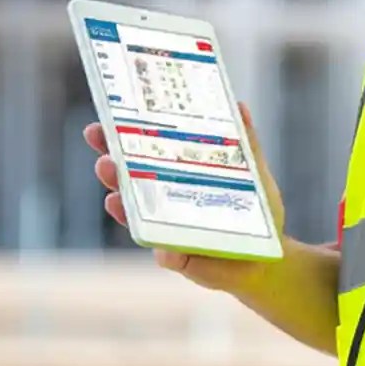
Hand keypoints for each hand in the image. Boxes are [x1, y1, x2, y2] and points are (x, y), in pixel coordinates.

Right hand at [83, 103, 285, 295]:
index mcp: (177, 178)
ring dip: (117, 192)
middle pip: (128, 179)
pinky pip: (162, 253)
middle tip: (96, 136)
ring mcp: (166, 230)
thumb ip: (247, 144)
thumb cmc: (258, 214)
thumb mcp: (255, 173)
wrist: (268, 259)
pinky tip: (153, 237)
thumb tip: (239, 106)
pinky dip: (156, 245)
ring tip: (107, 172)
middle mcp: (164, 203)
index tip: (106, 115)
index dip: (122, 136)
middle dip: (109, 157)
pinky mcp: (179, 259)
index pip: (145, 154)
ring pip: (134, 212)